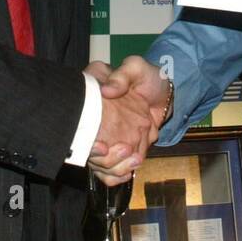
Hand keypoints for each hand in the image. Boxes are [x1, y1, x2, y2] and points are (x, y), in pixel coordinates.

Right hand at [88, 56, 170, 185]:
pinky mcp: (115, 150)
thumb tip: (106, 90)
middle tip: (126, 149)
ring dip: (114, 167)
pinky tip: (132, 166)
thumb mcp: (137, 67)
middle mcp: (91, 122)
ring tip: (135, 157)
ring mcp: (103, 138)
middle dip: (103, 159)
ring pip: (97, 164)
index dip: (85, 140)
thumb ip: (122, 75)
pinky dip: (119, 173)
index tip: (102, 146)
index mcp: (89, 99)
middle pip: (85, 150)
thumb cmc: (148, 78)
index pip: (77, 124)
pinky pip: (110, 170)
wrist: (164, 96)